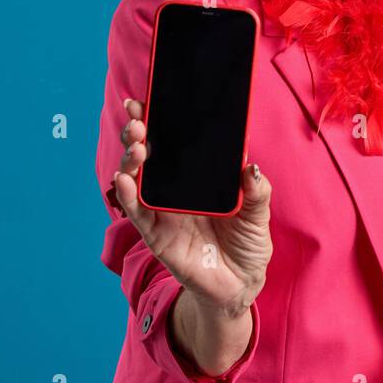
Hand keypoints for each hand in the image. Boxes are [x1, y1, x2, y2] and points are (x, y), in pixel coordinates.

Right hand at [109, 97, 272, 317]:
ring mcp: (163, 211)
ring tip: (138, 146)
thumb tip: (249, 166)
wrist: (240, 284)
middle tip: (138, 119)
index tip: (148, 99)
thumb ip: (256, 190)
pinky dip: (128, 197)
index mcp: (198, 178)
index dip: (160, 121)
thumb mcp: (258, 212)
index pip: (175, 143)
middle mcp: (175, 190)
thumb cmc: (248, 244)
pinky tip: (124, 181)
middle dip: (140, 133)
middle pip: (150, 155)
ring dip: (133, 160)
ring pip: (138, 179)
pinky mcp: (157, 235)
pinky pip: (138, 213)